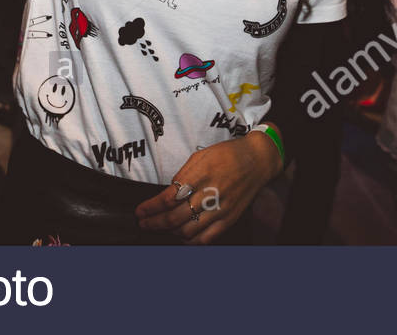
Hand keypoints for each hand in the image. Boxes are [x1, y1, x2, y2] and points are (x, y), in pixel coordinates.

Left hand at [135, 132, 281, 243]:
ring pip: (188, 231)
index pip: (168, 198)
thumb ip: (183, 176)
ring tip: (161, 228)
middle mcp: (210, 194)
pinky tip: (182, 237)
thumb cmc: (227, 155)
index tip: (140, 212)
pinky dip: (191, 241)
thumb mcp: (200, 156)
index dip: (151, 208)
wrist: (257, 160)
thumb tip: (167, 194)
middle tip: (144, 223)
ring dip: (169, 233)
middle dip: (154, 223)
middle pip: (175, 217)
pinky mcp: (229, 219)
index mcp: (200, 175)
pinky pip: (206, 238)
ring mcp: (220, 209)